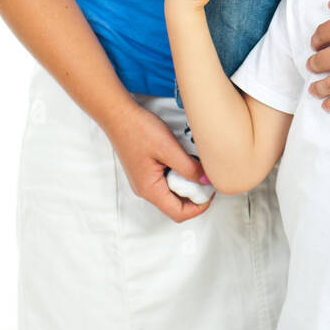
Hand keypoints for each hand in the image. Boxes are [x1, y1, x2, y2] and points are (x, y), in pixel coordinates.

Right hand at [109, 100, 214, 222]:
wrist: (118, 115)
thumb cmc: (137, 130)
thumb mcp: (169, 149)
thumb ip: (189, 168)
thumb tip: (206, 181)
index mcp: (150, 189)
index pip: (178, 213)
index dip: (198, 207)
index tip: (210, 192)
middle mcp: (145, 189)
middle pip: (175, 206)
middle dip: (193, 195)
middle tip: (205, 178)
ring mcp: (144, 181)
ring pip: (171, 193)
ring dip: (186, 184)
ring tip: (194, 166)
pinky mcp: (145, 172)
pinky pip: (165, 181)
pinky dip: (177, 175)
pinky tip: (182, 160)